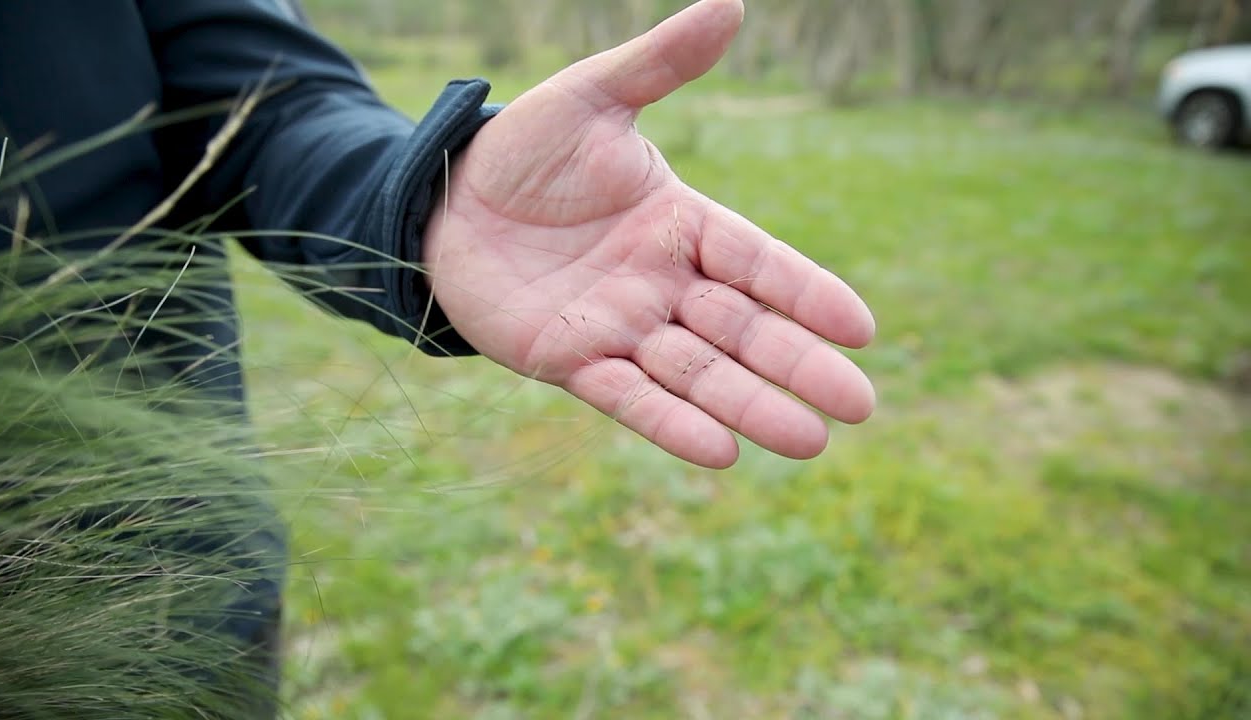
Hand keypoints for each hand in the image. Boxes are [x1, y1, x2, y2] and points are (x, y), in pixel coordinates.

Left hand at [423, 0, 874, 468]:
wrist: (442, 200)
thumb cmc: (522, 150)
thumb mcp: (591, 98)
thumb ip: (658, 65)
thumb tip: (732, 4)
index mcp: (680, 223)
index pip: (759, 261)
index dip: (807, 293)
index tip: (862, 329)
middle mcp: (661, 282)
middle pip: (744, 330)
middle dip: (800, 366)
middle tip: (860, 406)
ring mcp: (619, 326)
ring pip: (697, 373)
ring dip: (750, 407)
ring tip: (808, 442)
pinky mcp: (569, 362)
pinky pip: (627, 398)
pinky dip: (671, 425)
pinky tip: (721, 452)